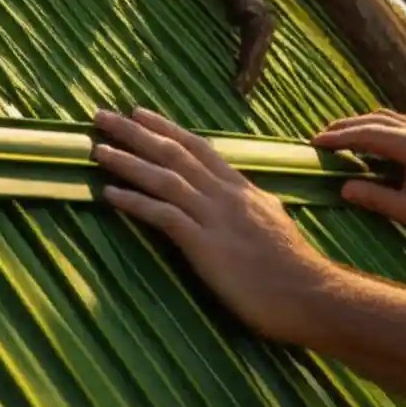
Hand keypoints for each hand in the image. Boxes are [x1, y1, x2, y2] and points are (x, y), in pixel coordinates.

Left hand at [92, 109, 335, 343]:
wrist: (308, 293)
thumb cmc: (292, 267)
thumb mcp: (272, 220)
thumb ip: (251, 203)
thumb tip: (242, 193)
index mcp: (241, 188)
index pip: (198, 147)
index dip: (166, 129)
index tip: (138, 113)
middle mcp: (226, 195)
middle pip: (174, 154)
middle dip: (135, 133)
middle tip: (102, 117)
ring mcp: (215, 218)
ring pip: (164, 179)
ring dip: (127, 162)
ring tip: (97, 150)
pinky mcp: (205, 245)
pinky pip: (163, 216)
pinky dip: (135, 202)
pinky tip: (109, 194)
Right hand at [312, 110, 405, 239]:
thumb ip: (375, 198)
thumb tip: (344, 188)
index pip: (365, 135)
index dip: (338, 138)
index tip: (315, 143)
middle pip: (374, 121)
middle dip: (345, 127)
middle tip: (320, 137)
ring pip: (387, 120)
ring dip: (362, 124)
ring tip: (341, 135)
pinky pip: (399, 126)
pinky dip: (379, 127)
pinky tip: (372, 140)